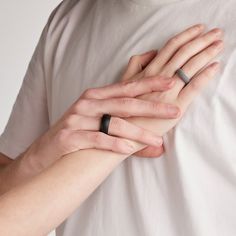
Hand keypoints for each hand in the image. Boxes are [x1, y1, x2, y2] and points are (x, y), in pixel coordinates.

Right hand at [26, 72, 180, 169]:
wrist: (46, 150)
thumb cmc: (78, 133)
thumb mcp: (99, 122)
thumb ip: (126, 126)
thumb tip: (160, 144)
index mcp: (96, 96)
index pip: (127, 87)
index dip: (149, 83)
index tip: (172, 82)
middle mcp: (88, 103)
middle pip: (125, 103)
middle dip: (152, 107)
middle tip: (174, 110)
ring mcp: (77, 119)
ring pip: (113, 123)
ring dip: (138, 133)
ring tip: (157, 140)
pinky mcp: (69, 137)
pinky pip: (96, 139)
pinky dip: (114, 144)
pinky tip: (129, 150)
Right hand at [121, 24, 223, 156]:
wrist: (123, 132)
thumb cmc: (124, 109)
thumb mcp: (124, 82)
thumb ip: (136, 64)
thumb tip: (153, 52)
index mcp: (147, 70)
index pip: (170, 47)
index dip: (186, 36)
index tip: (199, 29)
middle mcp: (158, 77)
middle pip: (182, 52)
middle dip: (201, 40)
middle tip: (216, 32)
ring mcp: (167, 91)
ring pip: (189, 65)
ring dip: (207, 52)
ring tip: (219, 44)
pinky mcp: (176, 106)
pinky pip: (194, 86)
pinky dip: (206, 75)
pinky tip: (214, 67)